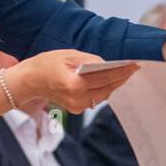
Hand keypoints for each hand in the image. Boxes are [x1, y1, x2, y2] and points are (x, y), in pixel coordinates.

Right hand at [7, 50, 137, 113]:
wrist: (29, 81)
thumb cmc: (46, 64)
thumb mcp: (69, 55)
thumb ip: (91, 60)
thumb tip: (109, 63)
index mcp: (74, 84)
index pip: (106, 77)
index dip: (123, 70)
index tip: (136, 64)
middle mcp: (77, 98)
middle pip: (108, 87)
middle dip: (122, 77)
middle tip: (134, 67)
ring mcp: (77, 106)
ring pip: (104, 94)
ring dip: (115, 84)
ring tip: (125, 72)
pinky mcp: (77, 109)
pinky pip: (96, 98)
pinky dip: (104, 89)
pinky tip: (110, 80)